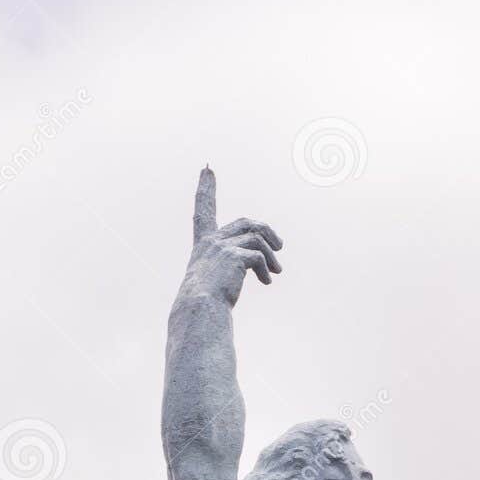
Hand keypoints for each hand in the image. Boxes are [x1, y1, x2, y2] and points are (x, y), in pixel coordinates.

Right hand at [183, 167, 281, 306]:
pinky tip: (267, 281)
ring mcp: (222, 246)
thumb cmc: (205, 303)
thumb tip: (264, 269)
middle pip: (246, 222)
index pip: (203, 210)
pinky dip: (266, 269)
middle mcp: (211, 241)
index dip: (206, 189)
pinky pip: (259, 256)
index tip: (207, 169)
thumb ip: (231, 268)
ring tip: (277, 270)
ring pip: (258, 238)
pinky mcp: (234, 256)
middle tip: (280, 245)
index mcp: (203, 244)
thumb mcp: (215, 280)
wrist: (199, 309)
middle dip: (267, 230)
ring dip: (271, 254)